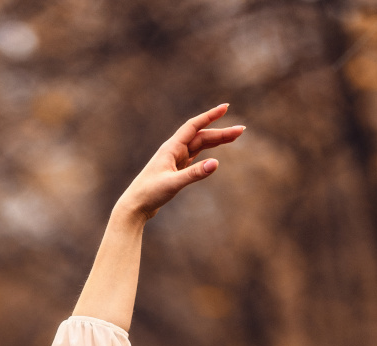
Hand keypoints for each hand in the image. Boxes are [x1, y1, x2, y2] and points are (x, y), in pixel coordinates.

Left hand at [117, 104, 243, 222]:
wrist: (134, 208)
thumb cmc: (149, 194)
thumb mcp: (173, 184)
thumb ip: (194, 173)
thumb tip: (216, 163)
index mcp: (171, 147)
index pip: (194, 126)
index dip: (210, 116)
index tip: (226, 107)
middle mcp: (174, 150)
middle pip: (201, 136)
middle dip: (221, 133)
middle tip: (241, 130)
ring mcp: (175, 160)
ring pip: (200, 146)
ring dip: (216, 141)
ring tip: (234, 137)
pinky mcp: (175, 171)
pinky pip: (195, 157)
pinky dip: (206, 152)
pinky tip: (215, 151)